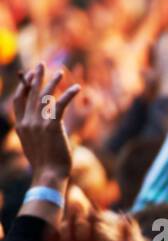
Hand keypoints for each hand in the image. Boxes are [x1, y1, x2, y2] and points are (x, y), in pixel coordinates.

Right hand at [11, 64, 79, 182]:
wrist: (49, 175)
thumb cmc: (46, 165)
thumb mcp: (34, 147)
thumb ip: (34, 134)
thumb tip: (40, 130)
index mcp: (21, 127)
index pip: (18, 101)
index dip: (23, 87)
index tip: (29, 77)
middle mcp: (27, 122)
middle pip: (29, 94)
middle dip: (35, 78)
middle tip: (41, 65)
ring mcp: (38, 124)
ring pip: (44, 97)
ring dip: (52, 82)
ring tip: (60, 72)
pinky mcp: (52, 126)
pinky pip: (61, 105)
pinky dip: (69, 95)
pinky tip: (77, 88)